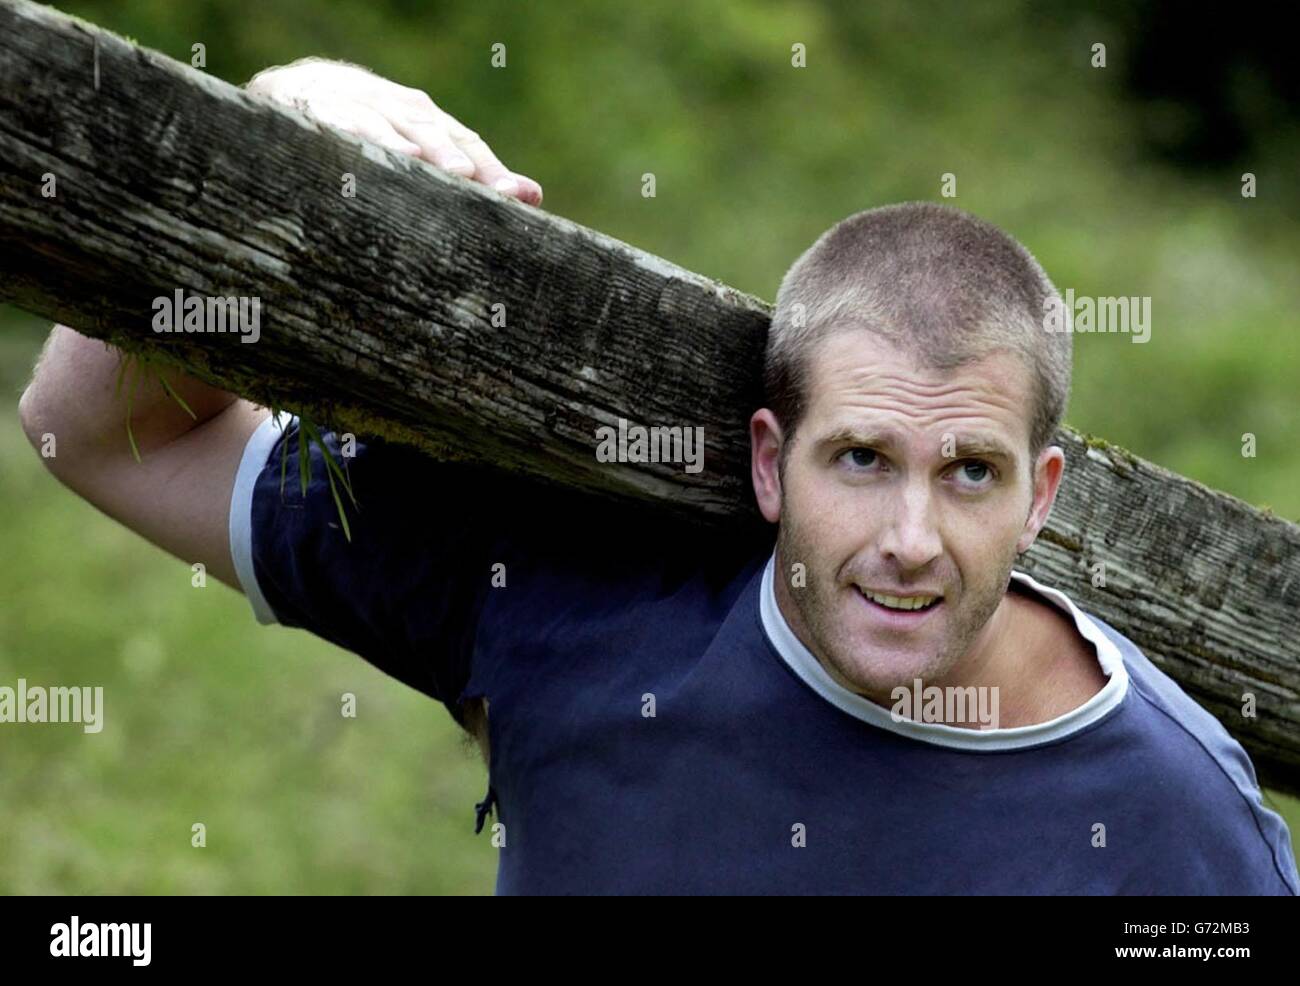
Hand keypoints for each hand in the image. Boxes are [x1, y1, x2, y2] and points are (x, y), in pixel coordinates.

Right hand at [247, 59, 542, 204]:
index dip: (491, 169)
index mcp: (430, 122)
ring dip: (402, 141)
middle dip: (453, 156)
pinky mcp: (318, 108)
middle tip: (472, 179)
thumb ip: (476, 173)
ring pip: (385, 122)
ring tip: (419, 162)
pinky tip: (357, 147)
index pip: (466, 144)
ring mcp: (359, 105)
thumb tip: (534, 196)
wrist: (302, 89)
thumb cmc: (377, 127)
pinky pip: (333, 120)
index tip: (517, 197)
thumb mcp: (425, 148)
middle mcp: (400, 110)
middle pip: (431, 131)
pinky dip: (347, 131)